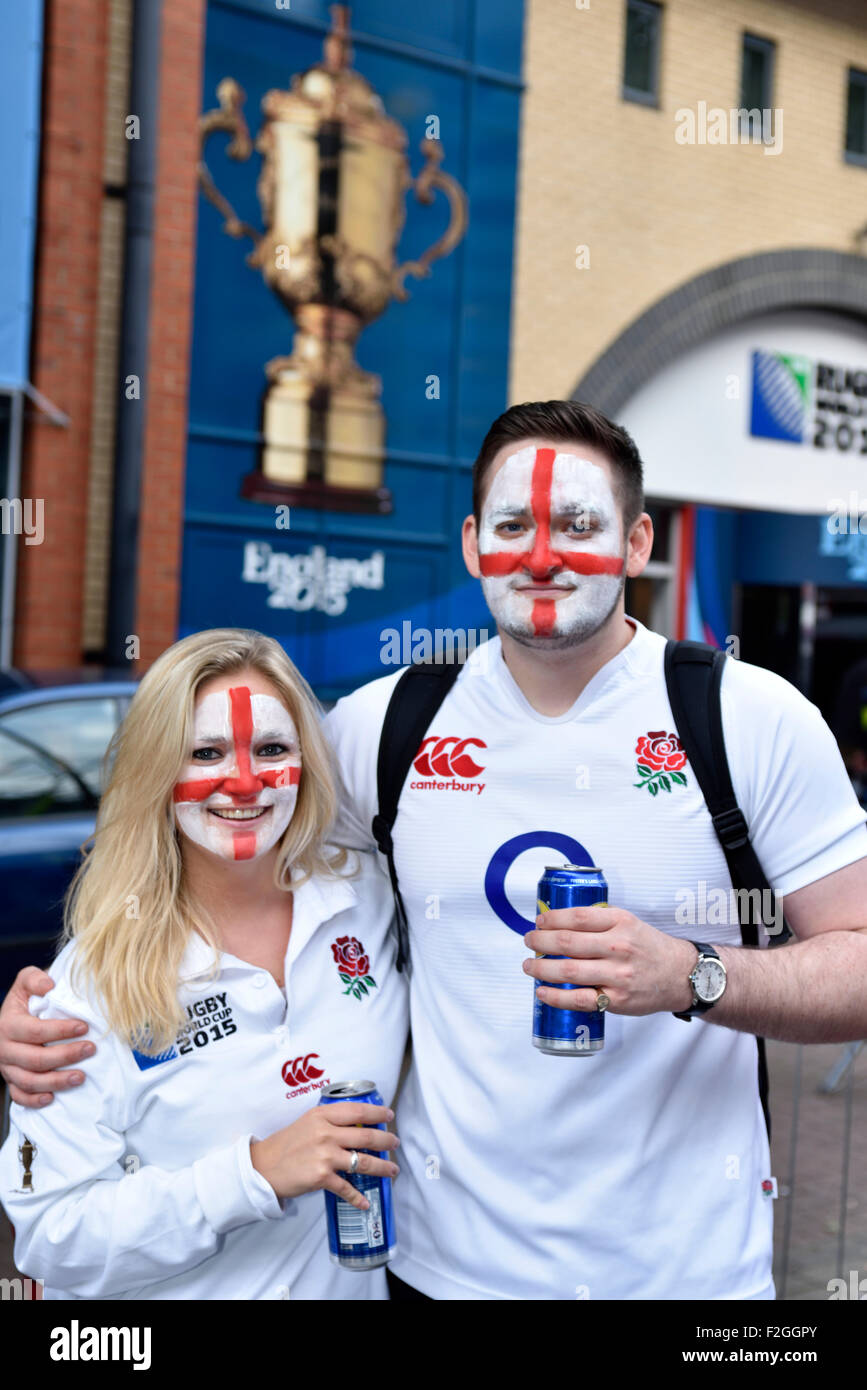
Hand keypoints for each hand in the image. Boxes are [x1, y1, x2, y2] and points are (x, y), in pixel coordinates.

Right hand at [0, 967, 94, 1106]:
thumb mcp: (25, 983)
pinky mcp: (11, 1081)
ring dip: (56, 1081)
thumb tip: (49, 986)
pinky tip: (52, 1098)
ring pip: (29, 1081)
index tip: (84, 1027)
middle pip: (35, 1058)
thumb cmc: (24, 1000)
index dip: (60, 1030)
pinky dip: (34, 1100)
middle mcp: (5, 1049)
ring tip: (81, 1076)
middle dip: (65, 1055)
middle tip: (90, 1049)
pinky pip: (19, 1096)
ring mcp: (7, 1067)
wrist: (10, 1018)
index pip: (35, 1031)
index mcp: (8, 1024)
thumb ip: (34, 979)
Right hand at [250, 1101, 399, 1207]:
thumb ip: (330, 1122)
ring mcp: (325, 1155)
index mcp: (322, 1115)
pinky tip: (365, 1202)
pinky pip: (346, 1188)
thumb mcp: (307, 1122)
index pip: (356, 1110)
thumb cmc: (285, 1144)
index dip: (376, 1112)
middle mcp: (326, 1132)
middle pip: (366, 1135)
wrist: (263, 1167)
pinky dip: (357, 1197)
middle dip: (386, 1140)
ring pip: (363, 1161)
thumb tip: (357, 1126)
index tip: (389, 1114)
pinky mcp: (321, 1176)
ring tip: (392, 1170)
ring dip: (382, 1167)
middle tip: (395, 1142)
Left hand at [523, 906, 697, 1015]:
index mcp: (621, 923)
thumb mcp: (630, 923)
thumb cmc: (649, 948)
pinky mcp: (616, 1000)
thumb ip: (599, 922)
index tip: (539, 922)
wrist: (681, 975)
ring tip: (529, 966)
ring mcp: (617, 975)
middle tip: (529, 941)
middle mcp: (618, 947)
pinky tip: (542, 992)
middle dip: (540, 941)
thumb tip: (559, 922)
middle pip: (567, 942)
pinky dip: (556, 997)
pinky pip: (579, 1000)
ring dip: (541, 968)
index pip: (577, 917)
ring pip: (568, 970)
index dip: (552, 919)